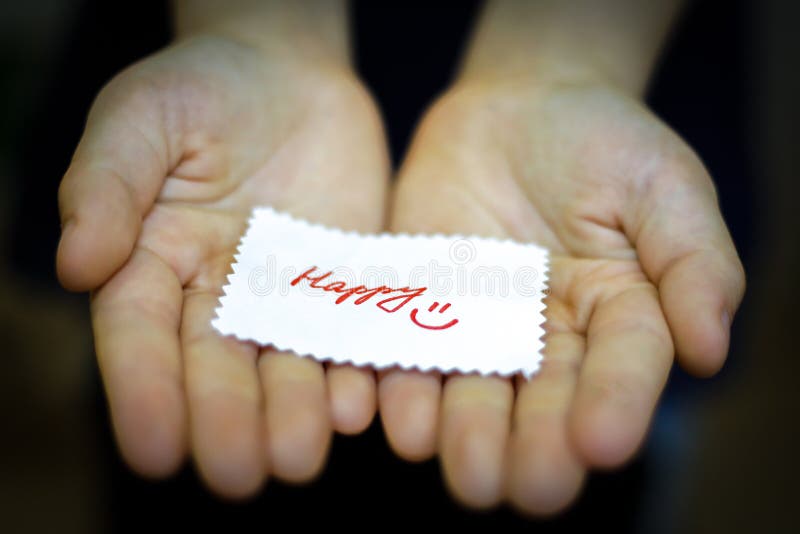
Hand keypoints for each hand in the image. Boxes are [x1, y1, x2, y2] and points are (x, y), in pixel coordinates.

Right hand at [57, 35, 387, 496]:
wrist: (288, 74)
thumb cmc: (201, 88)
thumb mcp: (140, 117)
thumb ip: (105, 184)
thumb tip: (75, 263)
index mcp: (151, 262)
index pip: (138, 336)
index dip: (143, 393)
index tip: (154, 451)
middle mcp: (216, 294)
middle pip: (216, 366)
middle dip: (226, 421)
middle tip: (241, 475)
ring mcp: (285, 292)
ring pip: (286, 363)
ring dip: (294, 413)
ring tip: (300, 456)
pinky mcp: (344, 282)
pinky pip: (351, 333)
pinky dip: (355, 371)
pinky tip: (361, 407)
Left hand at [382, 78, 744, 513]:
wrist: (519, 102)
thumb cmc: (603, 141)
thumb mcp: (663, 184)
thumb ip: (692, 261)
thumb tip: (710, 349)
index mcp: (618, 315)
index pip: (623, 366)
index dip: (617, 404)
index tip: (600, 442)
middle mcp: (547, 336)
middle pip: (544, 398)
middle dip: (536, 444)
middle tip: (527, 489)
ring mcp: (479, 323)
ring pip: (473, 387)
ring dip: (466, 432)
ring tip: (463, 470)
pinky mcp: (420, 300)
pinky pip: (406, 346)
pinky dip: (401, 382)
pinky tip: (397, 419)